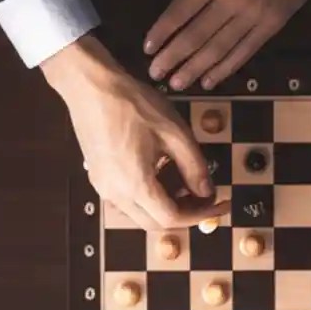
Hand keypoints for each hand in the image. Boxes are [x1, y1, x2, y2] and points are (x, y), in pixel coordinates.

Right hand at [42, 35, 229, 228]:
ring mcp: (103, 187)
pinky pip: (126, 199)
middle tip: (205, 196)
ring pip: (140, 213)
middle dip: (184, 214)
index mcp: (136, 185)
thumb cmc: (133, 105)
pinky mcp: (97, 177)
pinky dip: (148, 195)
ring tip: (183, 180)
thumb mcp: (173, 132)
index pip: (172, 218)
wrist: (90, 86)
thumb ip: (194, 166)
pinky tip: (159, 171)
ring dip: (165, 205)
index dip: (200, 215)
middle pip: (155, 223)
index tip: (220, 203)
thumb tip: (206, 192)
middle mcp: (115, 195)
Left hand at [144, 0, 310, 90]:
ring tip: (176, 84)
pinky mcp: (273, 24)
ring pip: (218, 49)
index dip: (162, 31)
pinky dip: (226, 68)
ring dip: (195, 69)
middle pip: (196, 36)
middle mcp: (232, 0)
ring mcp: (255, 15)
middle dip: (172, 57)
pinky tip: (210, 81)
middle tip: (154, 74)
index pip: (180, 11)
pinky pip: (245, 51)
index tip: (147, 48)